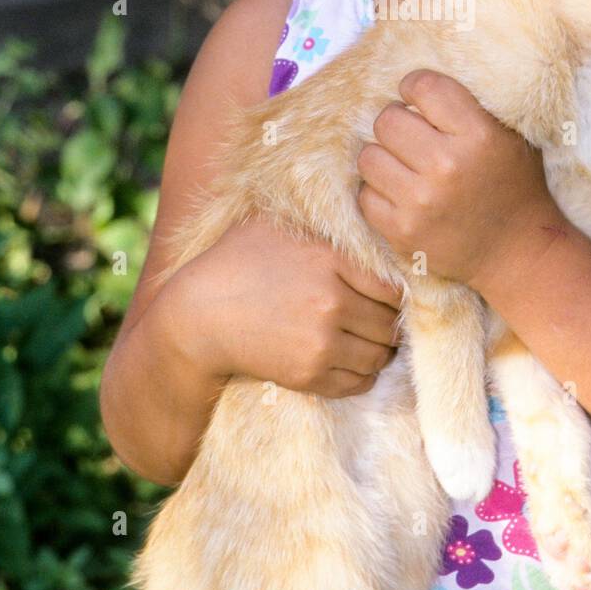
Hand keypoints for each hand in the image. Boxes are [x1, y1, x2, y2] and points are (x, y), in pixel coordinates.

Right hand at [174, 218, 402, 398]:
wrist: (198, 317)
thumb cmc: (234, 263)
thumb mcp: (273, 226)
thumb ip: (317, 222)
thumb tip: (355, 208)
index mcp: (329, 260)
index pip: (391, 287)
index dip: (392, 295)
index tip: (385, 298)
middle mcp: (332, 302)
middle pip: (389, 323)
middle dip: (387, 324)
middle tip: (379, 323)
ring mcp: (322, 342)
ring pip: (380, 354)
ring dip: (379, 351)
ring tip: (367, 342)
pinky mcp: (309, 374)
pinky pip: (359, 381)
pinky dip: (362, 374)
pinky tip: (350, 360)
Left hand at [356, 68, 555, 285]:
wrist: (517, 252)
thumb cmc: (513, 185)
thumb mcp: (509, 135)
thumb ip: (471, 105)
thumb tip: (418, 78)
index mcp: (478, 135)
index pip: (423, 86)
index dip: (414, 88)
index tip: (417, 99)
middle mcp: (448, 166)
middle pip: (387, 120)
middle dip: (398, 124)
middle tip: (412, 137)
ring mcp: (421, 202)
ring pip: (369, 156)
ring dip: (383, 157)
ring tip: (404, 166)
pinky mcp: (402, 232)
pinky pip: (365, 195)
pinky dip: (378, 192)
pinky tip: (401, 194)